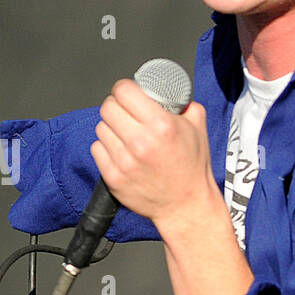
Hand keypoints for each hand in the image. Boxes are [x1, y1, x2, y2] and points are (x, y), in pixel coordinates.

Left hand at [91, 78, 217, 230]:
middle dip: (116, 107)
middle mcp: (141, 142)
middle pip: (108, 107)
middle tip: (125, 113)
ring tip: (125, 135)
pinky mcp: (113, 177)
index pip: (123, 91)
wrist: (186, 205)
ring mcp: (124, 161)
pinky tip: (120, 151)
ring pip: (101, 127)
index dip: (124, 90)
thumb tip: (171, 91)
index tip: (128, 94)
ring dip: (111, 128)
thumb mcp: (198, 128)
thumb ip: (184, 104)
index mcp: (161, 125)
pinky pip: (97, 148)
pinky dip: (106, 147)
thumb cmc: (192, 168)